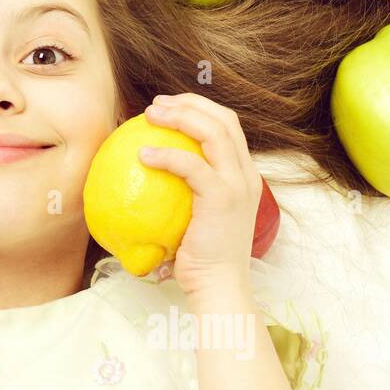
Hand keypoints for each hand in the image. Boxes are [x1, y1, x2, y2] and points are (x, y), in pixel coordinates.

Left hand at [137, 92, 260, 303]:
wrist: (218, 286)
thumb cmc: (198, 258)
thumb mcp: (194, 218)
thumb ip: (181, 193)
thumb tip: (142, 173)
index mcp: (243, 176)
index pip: (228, 127)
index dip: (199, 108)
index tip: (168, 107)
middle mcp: (246, 175)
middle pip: (224, 119)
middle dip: (189, 103)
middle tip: (155, 105)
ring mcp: (238, 185)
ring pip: (214, 132)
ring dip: (179, 117)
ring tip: (149, 116)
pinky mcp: (223, 198)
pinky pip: (192, 165)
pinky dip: (166, 154)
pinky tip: (143, 154)